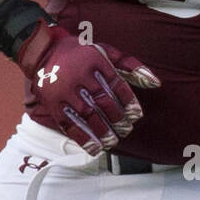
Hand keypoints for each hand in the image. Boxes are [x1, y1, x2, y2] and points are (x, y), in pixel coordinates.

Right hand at [16, 19, 159, 153]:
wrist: (43, 52)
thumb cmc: (81, 55)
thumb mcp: (106, 52)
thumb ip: (131, 66)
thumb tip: (156, 83)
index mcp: (95, 61)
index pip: (116, 85)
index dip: (128, 102)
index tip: (136, 114)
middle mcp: (79, 75)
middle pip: (102, 102)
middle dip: (117, 119)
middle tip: (126, 129)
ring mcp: (64, 90)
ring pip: (86, 115)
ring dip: (102, 131)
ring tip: (113, 141)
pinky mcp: (53, 104)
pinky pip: (68, 124)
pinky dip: (82, 138)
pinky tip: (95, 148)